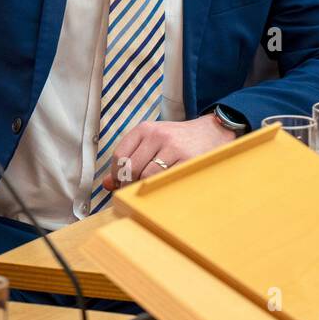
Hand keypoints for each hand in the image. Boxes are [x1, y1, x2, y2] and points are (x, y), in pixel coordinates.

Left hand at [100, 114, 234, 191]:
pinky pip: (166, 180)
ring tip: (148, 190)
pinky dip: (160, 188)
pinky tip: (163, 188)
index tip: (119, 184)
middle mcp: (158, 135)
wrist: (211, 132)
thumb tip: (107, 184)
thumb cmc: (178, 140)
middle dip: (128, 184)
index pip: (120, 155)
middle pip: (131, 168)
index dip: (116, 174)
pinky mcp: (187, 159)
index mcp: (145, 129)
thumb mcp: (152, 142)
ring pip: (147, 176)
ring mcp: (173, 147)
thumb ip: (129, 159)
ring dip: (143, 188)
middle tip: (133, 191)